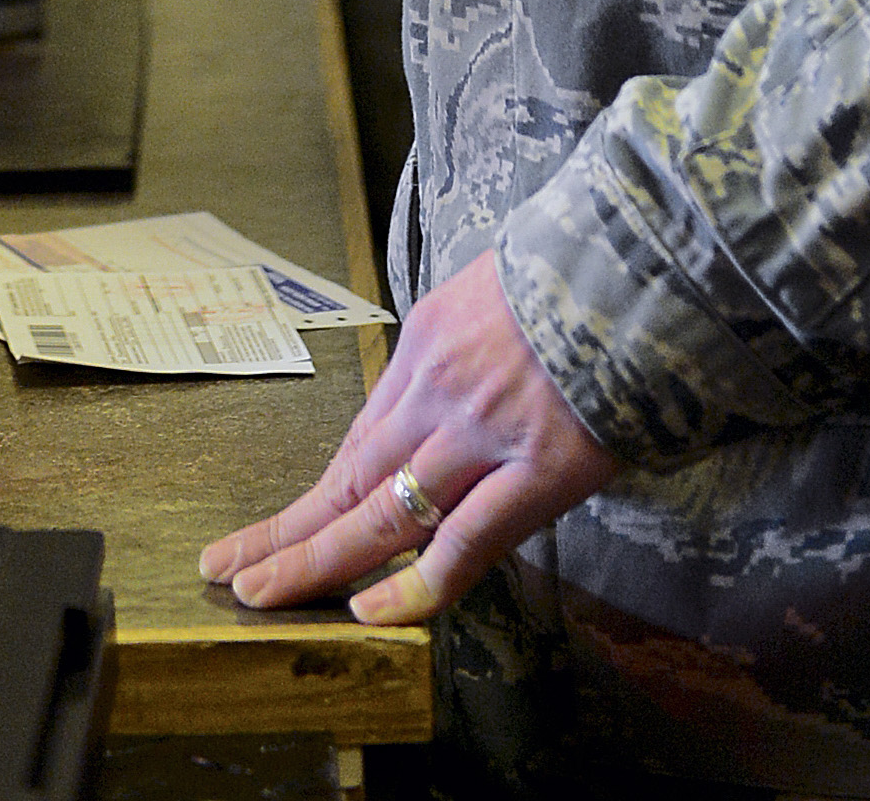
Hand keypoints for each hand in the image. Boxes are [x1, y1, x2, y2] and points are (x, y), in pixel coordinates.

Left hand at [199, 249, 617, 625]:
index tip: (275, 527)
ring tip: (263, 594)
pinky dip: (414, 581)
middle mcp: (438, 388)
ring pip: (384, 511)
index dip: (315, 493)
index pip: (359, 437)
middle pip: (348, 475)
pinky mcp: (538, 470)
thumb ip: (462, 352)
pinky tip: (369, 610)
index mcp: (427, 342)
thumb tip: (447, 402)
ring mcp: (483, 432)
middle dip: (284, 531)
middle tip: (226, 568)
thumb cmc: (577, 274)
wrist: (643, 259)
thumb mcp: (492, 295)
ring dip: (317, 560)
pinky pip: (466, 539)